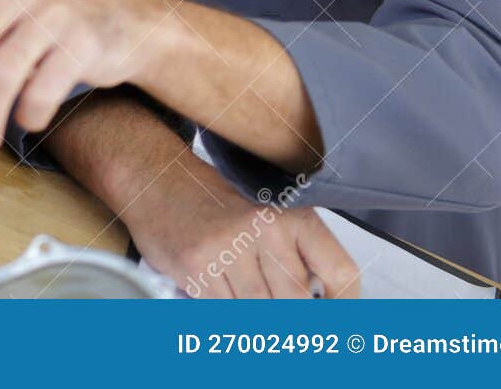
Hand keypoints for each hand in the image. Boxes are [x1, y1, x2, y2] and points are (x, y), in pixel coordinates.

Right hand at [111, 144, 359, 297]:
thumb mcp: (265, 213)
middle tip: (275, 309)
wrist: (154, 179)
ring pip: (259, 312)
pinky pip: (223, 311)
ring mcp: (228, 248)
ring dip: (253, 316)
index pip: (339, 271)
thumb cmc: (213, 201)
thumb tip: (318, 304)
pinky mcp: (197, 266)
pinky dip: (224, 311)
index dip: (346, 306)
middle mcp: (264, 229)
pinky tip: (218, 293)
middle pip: (296, 302)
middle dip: (289, 318)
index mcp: (290, 214)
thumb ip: (294, 254)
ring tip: (241, 297)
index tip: (338, 321)